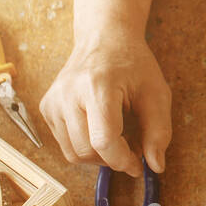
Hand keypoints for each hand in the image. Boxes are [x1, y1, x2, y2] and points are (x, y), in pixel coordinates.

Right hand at [39, 29, 171, 175]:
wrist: (104, 39)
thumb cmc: (133, 64)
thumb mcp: (156, 93)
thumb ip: (159, 131)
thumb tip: (156, 167)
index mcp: (97, 86)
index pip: (103, 140)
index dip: (122, 161)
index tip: (138, 166)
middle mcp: (68, 93)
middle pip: (86, 151)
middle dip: (113, 159)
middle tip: (133, 148)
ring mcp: (53, 100)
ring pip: (72, 153)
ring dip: (98, 156)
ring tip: (119, 139)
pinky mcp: (47, 107)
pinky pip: (65, 143)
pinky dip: (85, 146)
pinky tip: (101, 130)